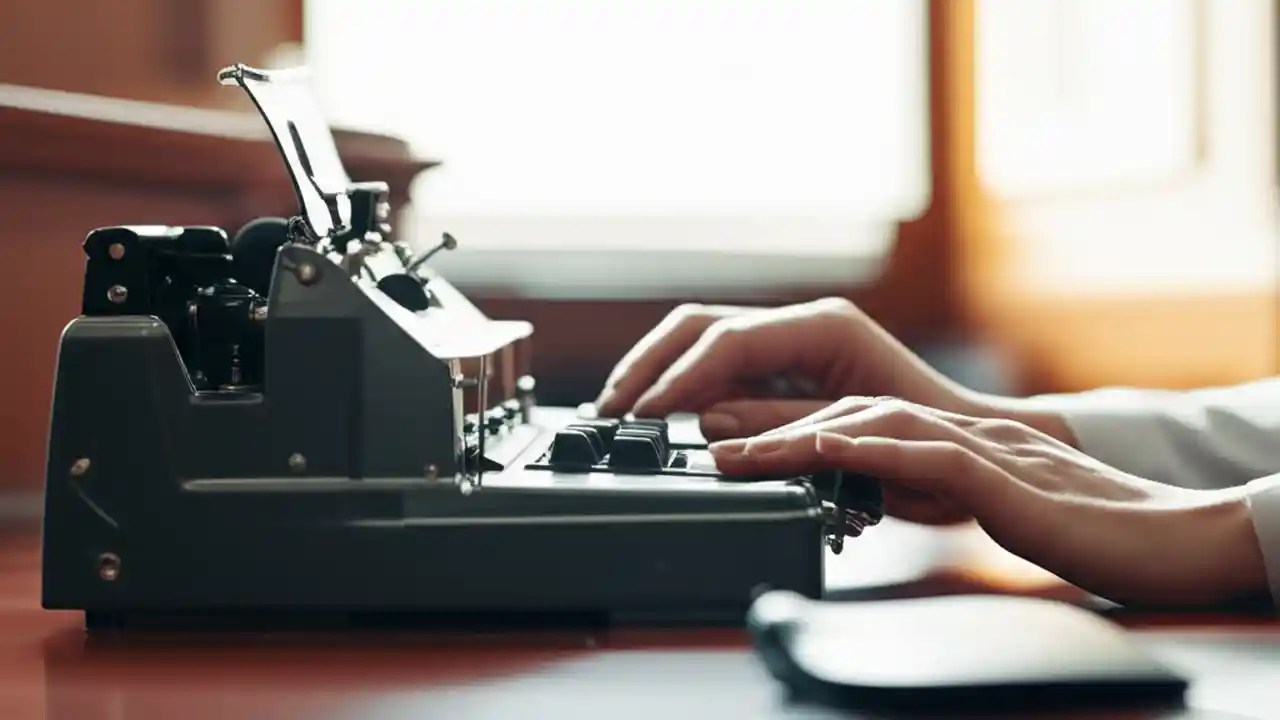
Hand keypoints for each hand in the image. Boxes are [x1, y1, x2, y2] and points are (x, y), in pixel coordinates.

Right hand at [594, 298, 974, 440]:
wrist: (974, 448)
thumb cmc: (934, 441)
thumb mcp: (858, 436)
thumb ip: (781, 426)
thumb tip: (707, 423)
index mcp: (825, 328)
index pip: (728, 340)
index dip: (677, 376)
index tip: (642, 413)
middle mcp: (804, 325)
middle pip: (701, 326)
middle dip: (650, 364)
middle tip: (611, 410)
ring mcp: (793, 344)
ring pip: (702, 340)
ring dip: (658, 373)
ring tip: (621, 412)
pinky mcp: (786, 370)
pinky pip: (719, 368)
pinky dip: (682, 388)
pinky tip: (660, 416)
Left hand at [709, 397, 1268, 606]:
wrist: (1139, 530)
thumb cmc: (1051, 517)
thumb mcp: (954, 497)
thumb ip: (900, 482)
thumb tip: (840, 478)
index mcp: (922, 436)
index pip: (832, 421)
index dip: (765, 425)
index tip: (703, 438)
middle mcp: (935, 428)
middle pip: (832, 410)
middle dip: (756, 418)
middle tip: (690, 431)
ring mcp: (964, 445)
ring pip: (866, 423)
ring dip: (793, 432)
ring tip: (732, 449)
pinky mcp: (994, 475)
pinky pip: (926, 455)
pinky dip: (872, 450)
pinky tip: (829, 449)